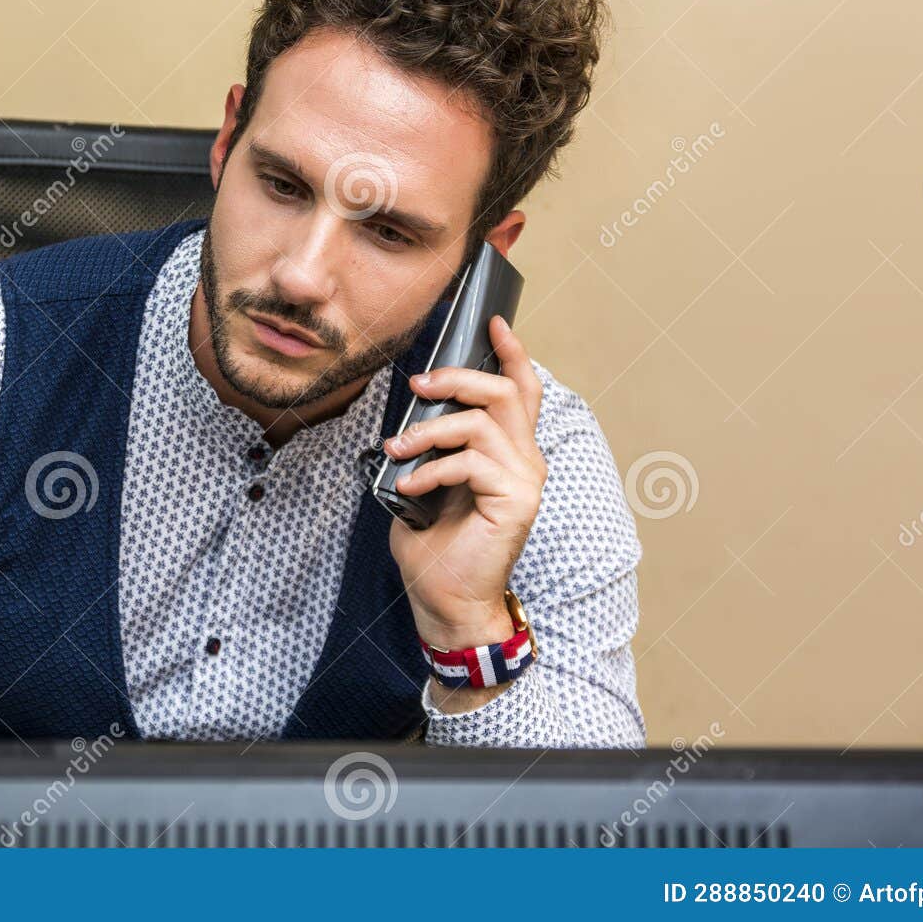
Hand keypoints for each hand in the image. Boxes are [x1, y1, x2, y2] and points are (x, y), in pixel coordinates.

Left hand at [383, 313, 546, 650]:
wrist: (445, 600)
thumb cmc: (436, 546)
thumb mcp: (428, 480)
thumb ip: (433, 446)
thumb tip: (410, 415)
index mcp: (509, 452)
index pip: (521, 391)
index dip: (512, 353)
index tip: (493, 322)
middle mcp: (525, 461)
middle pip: (504, 393)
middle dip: (457, 378)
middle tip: (418, 386)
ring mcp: (524, 481)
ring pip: (481, 423)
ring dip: (429, 431)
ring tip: (398, 451)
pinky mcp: (515, 501)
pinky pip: (470, 462)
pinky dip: (431, 469)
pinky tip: (410, 487)